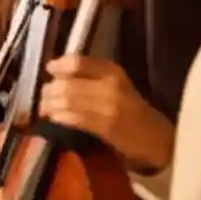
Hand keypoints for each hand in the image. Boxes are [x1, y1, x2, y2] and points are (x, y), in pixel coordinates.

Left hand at [40, 55, 174, 171]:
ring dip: (50, 105)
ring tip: (45, 109)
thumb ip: (89, 76)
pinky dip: (60, 117)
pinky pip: (74, 118)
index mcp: (112, 70)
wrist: (157, 137)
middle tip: (43, 97)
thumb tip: (54, 74)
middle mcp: (110, 85)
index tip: (49, 70)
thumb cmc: (131, 109)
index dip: (59, 65)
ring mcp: (108, 106)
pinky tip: (56, 118)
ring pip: (68, 101)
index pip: (78, 62)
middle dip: (49, 91)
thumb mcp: (114, 84)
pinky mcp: (106, 126)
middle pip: (67, 84)